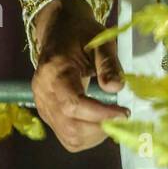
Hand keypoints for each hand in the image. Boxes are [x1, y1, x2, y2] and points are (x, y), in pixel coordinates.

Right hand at [31, 0, 127, 151]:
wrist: (60, 31)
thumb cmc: (81, 34)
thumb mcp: (101, 41)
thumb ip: (109, 64)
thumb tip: (116, 88)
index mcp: (54, 72)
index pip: (73, 104)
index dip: (100, 114)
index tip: (124, 112)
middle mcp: (43, 94)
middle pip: (71, 127)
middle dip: (101, 127)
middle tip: (121, 115)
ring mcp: (43, 106)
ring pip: (70, 137)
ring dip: (96, 135)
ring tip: (111, 117)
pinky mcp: (48, 114)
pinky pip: (67, 137)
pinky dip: (88, 136)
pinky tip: (100, 121)